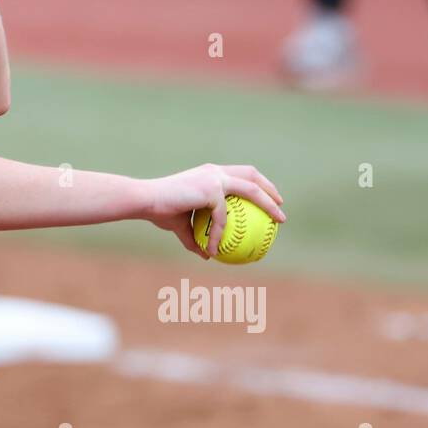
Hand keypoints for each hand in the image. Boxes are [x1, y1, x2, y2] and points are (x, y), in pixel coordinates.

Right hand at [140, 164, 284, 260]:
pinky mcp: (212, 190)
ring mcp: (215, 178)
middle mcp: (214, 172)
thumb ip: (195, 238)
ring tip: (279, 219)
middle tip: (281, 205)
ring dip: (268, 204)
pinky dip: (221, 234)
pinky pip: (223, 217)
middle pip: (251, 174)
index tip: (268, 197)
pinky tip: (218, 248)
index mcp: (209, 174)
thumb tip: (208, 256)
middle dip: (269, 187)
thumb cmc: (160, 210)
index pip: (239, 174)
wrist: (146, 200)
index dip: (256, 183)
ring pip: (250, 189)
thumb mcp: (180, 226)